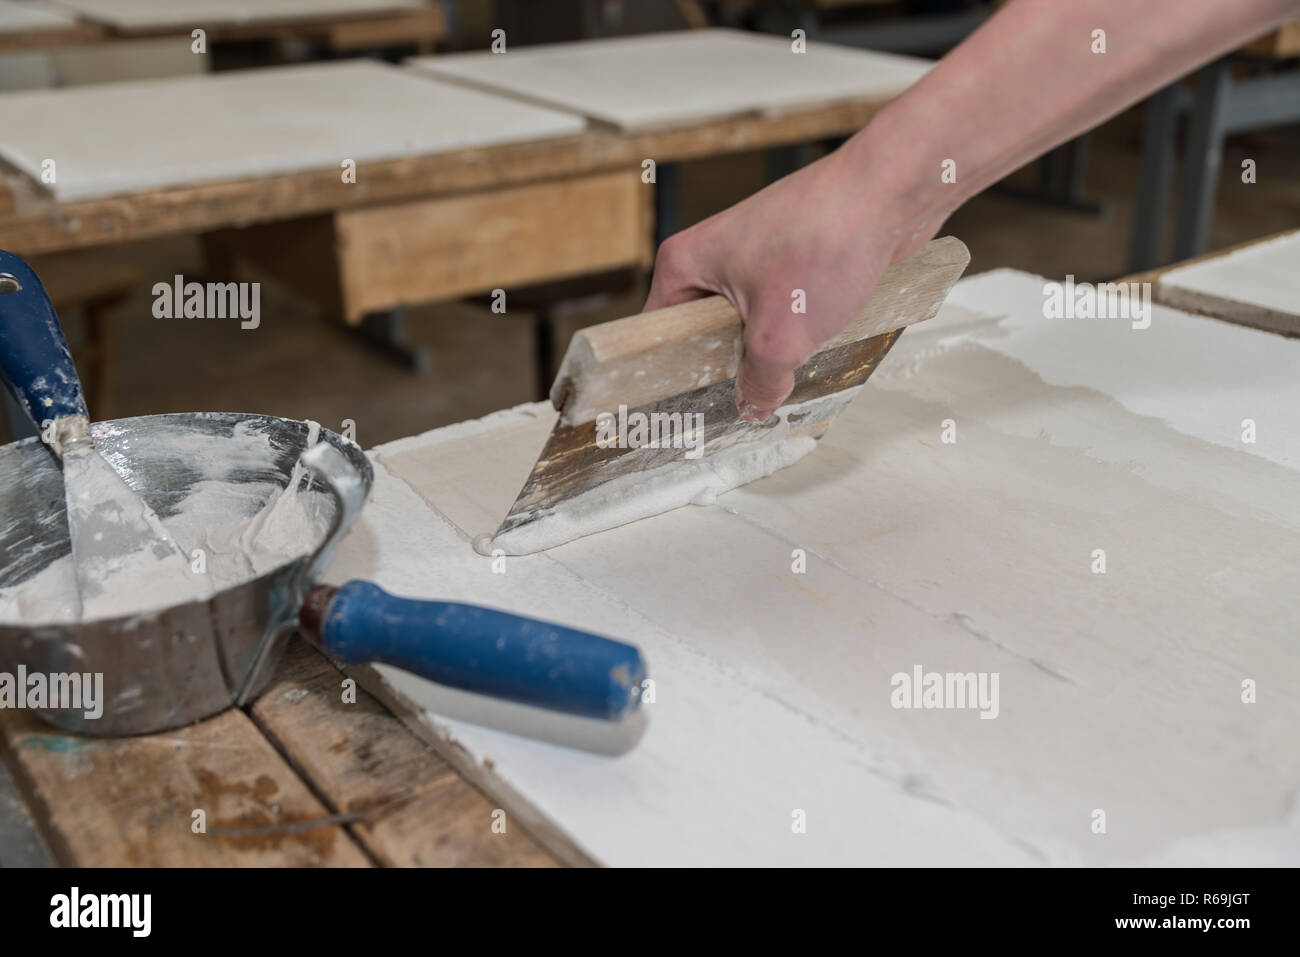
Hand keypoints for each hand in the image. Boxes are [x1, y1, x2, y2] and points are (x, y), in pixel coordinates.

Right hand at [644, 143, 942, 422]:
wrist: (891, 190)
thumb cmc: (824, 245)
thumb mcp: (779, 338)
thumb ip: (759, 382)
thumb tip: (753, 408)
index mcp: (685, 262)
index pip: (660, 333)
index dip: (679, 372)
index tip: (695, 408)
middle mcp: (714, 251)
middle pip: (707, 330)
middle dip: (734, 363)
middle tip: (755, 393)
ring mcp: (756, 250)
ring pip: (752, 320)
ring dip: (774, 346)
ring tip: (794, 364)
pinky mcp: (793, 252)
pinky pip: (784, 305)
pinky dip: (800, 326)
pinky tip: (823, 338)